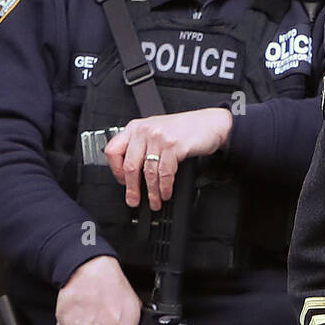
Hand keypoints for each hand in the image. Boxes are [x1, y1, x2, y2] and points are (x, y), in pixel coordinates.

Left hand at [104, 107, 232, 209]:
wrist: (212, 124)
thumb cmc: (186, 129)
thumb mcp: (158, 132)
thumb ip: (143, 146)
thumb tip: (132, 173)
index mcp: (136, 128)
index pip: (113, 151)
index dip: (116, 170)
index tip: (122, 181)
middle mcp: (145, 131)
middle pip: (130, 165)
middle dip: (132, 188)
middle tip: (134, 199)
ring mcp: (159, 138)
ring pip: (148, 172)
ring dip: (151, 191)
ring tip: (155, 200)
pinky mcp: (174, 146)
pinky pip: (165, 172)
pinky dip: (165, 187)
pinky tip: (166, 192)